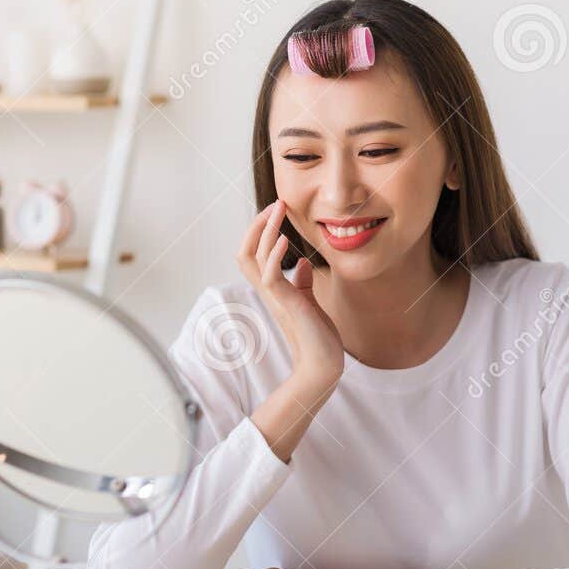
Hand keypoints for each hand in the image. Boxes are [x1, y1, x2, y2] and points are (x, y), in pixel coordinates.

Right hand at [238, 199, 343, 394]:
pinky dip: (274, 255)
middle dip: (257, 224)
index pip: (252, 254)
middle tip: (275, 203)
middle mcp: (268, 291)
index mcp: (273, 289)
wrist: (323, 365)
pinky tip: (284, 241)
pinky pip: (270, 276)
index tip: (277, 209)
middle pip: (245, 251)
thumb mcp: (309, 302)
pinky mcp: (287, 305)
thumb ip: (302, 283)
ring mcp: (275, 297)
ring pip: (253, 258)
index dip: (260, 230)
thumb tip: (304, 264)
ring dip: (265, 230)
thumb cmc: (317, 336)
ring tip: (278, 209)